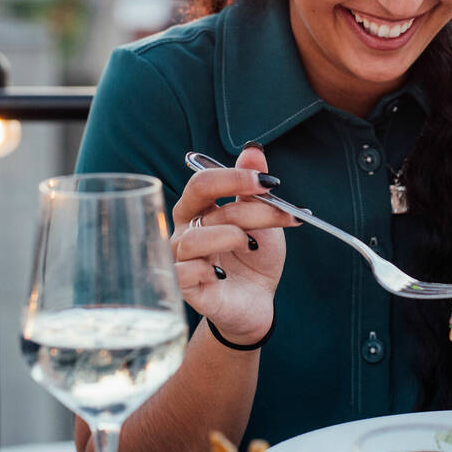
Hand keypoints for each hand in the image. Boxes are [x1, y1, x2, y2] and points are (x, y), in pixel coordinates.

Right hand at [169, 145, 297, 344]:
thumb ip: (253, 188)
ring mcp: (181, 258)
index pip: (203, 181)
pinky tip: (224, 274)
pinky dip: (208, 270)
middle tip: (271, 202)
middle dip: (238, 201)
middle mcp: (184, 229)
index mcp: (199, 208)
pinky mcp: (184, 288)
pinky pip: (184, 273)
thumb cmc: (254, 258)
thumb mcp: (263, 221)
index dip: (233, 177)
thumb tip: (252, 148)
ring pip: (193, 239)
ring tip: (253, 245)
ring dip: (231, 236)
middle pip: (198, 201)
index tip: (269, 181)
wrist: (257, 302)